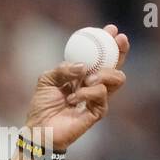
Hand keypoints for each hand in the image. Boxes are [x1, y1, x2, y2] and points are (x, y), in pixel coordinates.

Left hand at [24, 24, 128, 150]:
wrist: (39, 129)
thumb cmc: (42, 106)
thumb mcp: (47, 79)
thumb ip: (63, 68)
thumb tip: (83, 65)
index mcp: (83, 75)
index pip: (101, 56)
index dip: (109, 42)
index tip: (111, 30)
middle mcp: (94, 85)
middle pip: (117, 65)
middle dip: (121, 50)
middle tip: (118, 40)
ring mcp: (98, 98)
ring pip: (117, 78)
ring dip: (103, 74)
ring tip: (86, 80)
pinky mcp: (98, 111)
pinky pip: (102, 95)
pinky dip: (87, 93)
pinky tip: (73, 98)